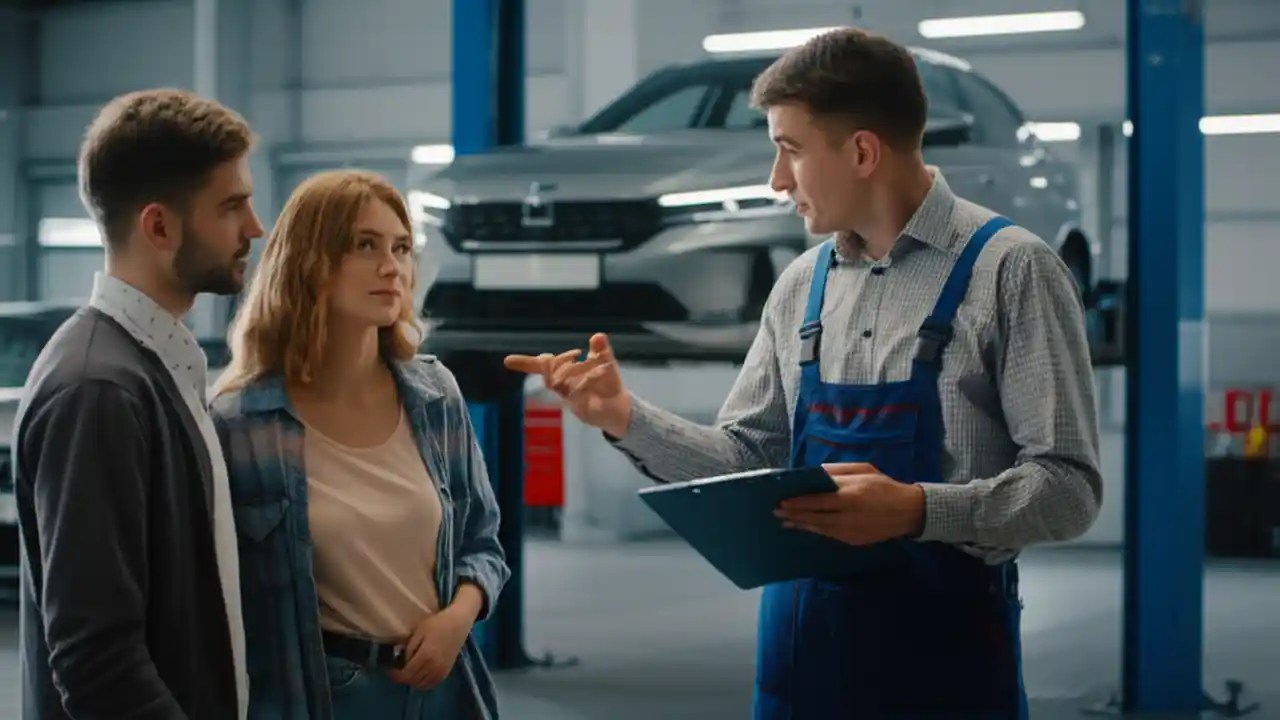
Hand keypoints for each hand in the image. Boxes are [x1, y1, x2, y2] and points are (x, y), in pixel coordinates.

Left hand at [386, 606, 471, 689]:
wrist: (458, 622)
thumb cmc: (437, 623)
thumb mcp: (419, 631)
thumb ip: (410, 648)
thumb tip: (404, 661)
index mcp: (425, 656)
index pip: (407, 674)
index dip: (396, 675)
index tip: (390, 671)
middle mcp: (434, 667)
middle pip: (414, 680)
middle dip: (404, 678)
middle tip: (397, 671)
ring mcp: (442, 670)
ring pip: (423, 684)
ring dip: (413, 681)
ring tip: (408, 673)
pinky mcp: (447, 671)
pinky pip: (433, 683)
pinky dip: (424, 683)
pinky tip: (420, 676)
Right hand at [504, 333, 632, 438]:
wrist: (620, 408)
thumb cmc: (607, 384)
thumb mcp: (605, 363)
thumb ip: (600, 350)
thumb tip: (597, 335)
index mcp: (565, 374)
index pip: (542, 367)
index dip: (525, 363)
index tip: (508, 360)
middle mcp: (565, 388)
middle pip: (549, 377)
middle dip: (556, 364)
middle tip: (575, 354)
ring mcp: (573, 401)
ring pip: (563, 388)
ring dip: (574, 373)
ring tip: (589, 361)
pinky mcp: (585, 412)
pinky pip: (580, 400)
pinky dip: (588, 384)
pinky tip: (599, 373)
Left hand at [773, 463, 925, 545]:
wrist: (909, 512)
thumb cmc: (885, 486)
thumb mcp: (864, 470)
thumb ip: (839, 471)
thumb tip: (816, 473)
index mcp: (851, 495)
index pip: (817, 501)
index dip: (798, 502)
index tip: (782, 501)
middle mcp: (848, 516)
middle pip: (814, 517)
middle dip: (794, 515)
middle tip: (777, 513)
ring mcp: (851, 531)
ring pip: (820, 529)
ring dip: (802, 525)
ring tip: (786, 522)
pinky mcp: (854, 541)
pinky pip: (830, 536)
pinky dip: (816, 531)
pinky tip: (806, 527)